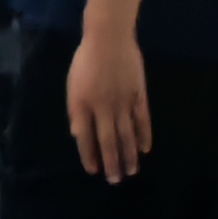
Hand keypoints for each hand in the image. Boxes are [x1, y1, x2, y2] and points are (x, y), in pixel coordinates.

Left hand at [66, 29, 151, 182]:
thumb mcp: (72, 84)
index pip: (86, 137)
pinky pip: (142, 119)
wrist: (108, 38)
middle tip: (115, 180)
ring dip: (129, 154)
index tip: (94, 170)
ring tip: (131, 171)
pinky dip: (144, 135)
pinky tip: (145, 148)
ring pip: (126, 134)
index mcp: (82, 105)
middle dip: (111, 162)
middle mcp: (103, 107)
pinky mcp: (138, 95)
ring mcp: (122, 102)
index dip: (89, 155)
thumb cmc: (86, 60)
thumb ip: (76, 111)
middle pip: (108, 140)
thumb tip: (78, 134)